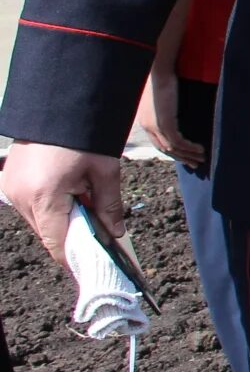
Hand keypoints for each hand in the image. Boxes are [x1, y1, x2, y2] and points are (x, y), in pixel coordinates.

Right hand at [1, 142, 125, 270]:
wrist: (59, 103)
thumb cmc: (84, 136)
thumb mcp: (105, 172)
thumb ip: (109, 207)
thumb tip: (116, 234)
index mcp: (44, 198)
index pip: (57, 244)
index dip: (75, 260)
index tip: (93, 268)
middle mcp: (21, 197)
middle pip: (48, 234)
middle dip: (73, 238)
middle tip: (100, 237)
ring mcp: (12, 188)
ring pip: (39, 221)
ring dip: (62, 221)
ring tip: (87, 208)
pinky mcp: (10, 180)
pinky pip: (31, 206)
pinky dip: (50, 208)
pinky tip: (71, 196)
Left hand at [137, 63, 205, 172]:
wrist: (157, 70)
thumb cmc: (161, 78)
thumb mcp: (162, 97)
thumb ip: (167, 108)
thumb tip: (178, 112)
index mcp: (146, 122)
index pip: (158, 142)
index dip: (173, 152)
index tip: (185, 156)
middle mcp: (148, 127)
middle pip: (165, 149)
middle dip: (181, 158)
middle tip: (195, 164)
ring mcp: (155, 127)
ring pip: (173, 148)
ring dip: (188, 155)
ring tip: (202, 158)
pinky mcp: (164, 124)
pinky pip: (178, 142)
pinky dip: (190, 147)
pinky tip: (200, 148)